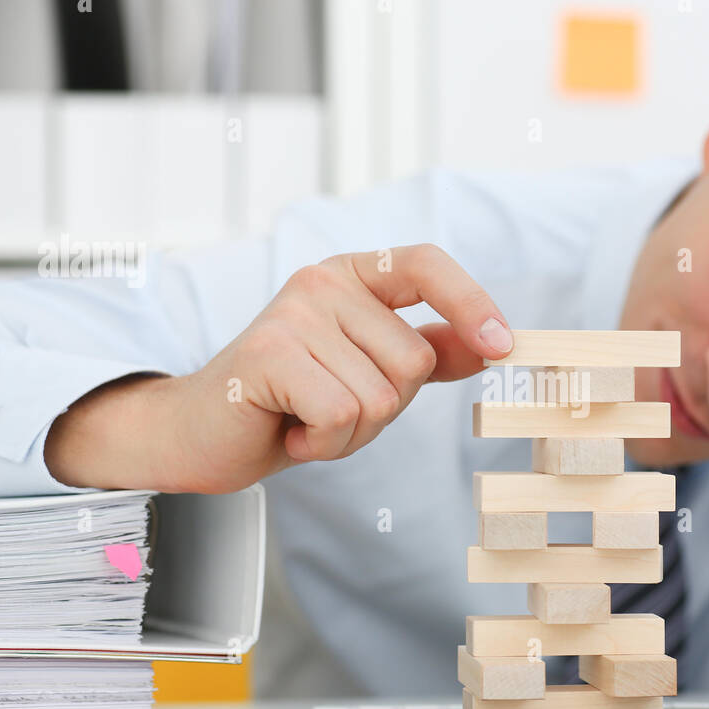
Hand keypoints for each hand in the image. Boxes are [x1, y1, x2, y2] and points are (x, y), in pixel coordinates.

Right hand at [48, 244, 512, 493]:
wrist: (205, 434)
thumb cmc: (291, 402)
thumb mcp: (370, 372)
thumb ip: (429, 352)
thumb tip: (493, 343)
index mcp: (351, 277)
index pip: (425, 264)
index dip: (470, 302)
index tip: (502, 346)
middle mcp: (321, 282)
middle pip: (413, 361)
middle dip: (385, 409)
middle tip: (332, 408)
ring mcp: (292, 314)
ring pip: (381, 397)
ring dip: (352, 432)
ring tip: (308, 420)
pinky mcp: (267, 354)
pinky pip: (343, 415)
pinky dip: (325, 444)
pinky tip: (291, 433)